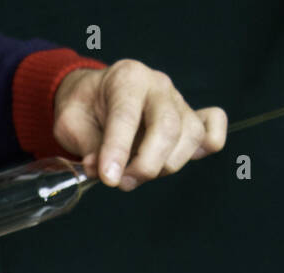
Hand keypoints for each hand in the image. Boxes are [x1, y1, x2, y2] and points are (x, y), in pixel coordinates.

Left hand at [52, 60, 226, 190]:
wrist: (95, 96)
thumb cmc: (84, 107)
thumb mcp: (69, 122)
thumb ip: (86, 146)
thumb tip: (99, 169)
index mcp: (126, 78)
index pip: (127, 115)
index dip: (117, 150)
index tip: (108, 178)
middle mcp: (158, 85)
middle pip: (168, 126)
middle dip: (146, 164)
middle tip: (122, 182)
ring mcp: (179, 101)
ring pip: (191, 135)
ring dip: (166, 165)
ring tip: (136, 175)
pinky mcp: (192, 118)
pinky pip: (213, 129)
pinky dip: (205, 146)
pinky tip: (176, 156)